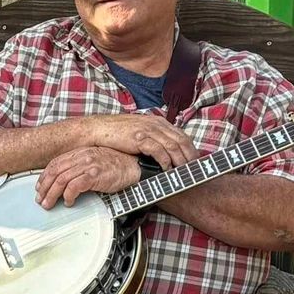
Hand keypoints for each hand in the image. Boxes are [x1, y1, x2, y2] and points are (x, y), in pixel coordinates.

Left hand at [35, 145, 143, 209]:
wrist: (134, 166)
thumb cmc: (117, 165)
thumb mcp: (94, 161)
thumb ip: (80, 167)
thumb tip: (65, 181)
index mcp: (80, 152)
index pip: (55, 163)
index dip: (44, 176)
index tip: (39, 187)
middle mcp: (82, 157)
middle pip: (55, 172)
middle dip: (44, 187)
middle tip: (40, 199)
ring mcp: (87, 165)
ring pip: (61, 180)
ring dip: (52, 194)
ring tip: (49, 204)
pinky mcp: (94, 175)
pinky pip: (74, 186)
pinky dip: (68, 196)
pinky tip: (68, 202)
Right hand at [81, 112, 196, 166]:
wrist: (99, 130)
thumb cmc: (118, 133)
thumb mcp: (140, 132)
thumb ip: (154, 138)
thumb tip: (167, 152)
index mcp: (158, 122)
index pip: (182, 135)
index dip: (191, 149)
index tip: (195, 162)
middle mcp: (156, 124)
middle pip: (181, 140)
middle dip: (190, 156)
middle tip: (193, 170)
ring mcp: (148, 130)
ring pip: (173, 146)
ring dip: (180, 160)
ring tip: (183, 172)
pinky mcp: (139, 138)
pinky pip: (158, 150)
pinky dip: (165, 161)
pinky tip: (167, 169)